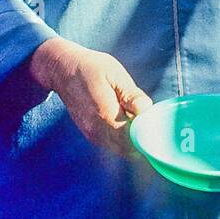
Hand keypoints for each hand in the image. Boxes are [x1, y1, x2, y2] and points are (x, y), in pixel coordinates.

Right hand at [28, 37, 151, 156]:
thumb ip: (131, 94)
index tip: (157, 124)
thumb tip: (145, 109)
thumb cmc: (91, 68)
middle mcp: (96, 130)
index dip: (148, 135)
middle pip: (128, 149)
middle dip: (143, 139)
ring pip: (120, 149)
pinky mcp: (91, 134)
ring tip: (139, 118)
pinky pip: (112, 145)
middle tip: (151, 121)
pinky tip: (128, 121)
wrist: (63, 70)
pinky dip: (124, 139)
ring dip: (134, 140)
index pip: (132, 139)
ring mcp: (92, 135)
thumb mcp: (115, 74)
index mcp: (105, 115)